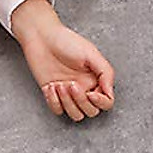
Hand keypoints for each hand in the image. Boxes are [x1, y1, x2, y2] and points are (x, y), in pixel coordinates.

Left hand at [11, 0, 114, 121]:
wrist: (41, 38)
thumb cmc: (66, 42)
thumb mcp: (91, 53)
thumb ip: (106, 73)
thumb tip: (110, 93)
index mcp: (96, 80)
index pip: (106, 102)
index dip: (101, 102)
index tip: (91, 93)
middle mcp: (84, 89)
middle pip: (91, 111)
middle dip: (81, 101)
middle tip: (71, 84)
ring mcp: (67, 93)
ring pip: (75, 115)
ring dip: (68, 103)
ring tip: (60, 85)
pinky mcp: (52, 94)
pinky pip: (57, 111)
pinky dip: (54, 102)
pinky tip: (50, 86)